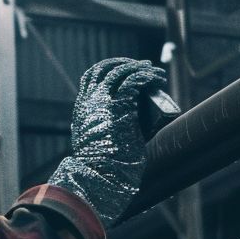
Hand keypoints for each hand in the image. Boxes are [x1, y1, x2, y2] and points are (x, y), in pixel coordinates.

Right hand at [47, 58, 167, 224]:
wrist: (101, 175)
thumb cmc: (101, 167)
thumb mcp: (97, 143)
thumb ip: (103, 133)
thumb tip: (120, 133)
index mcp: (82, 108)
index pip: (91, 78)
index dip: (107, 69)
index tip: (123, 70)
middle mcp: (90, 101)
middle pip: (104, 69)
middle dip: (124, 63)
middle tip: (141, 66)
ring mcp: (103, 101)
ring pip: (121, 72)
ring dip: (140, 68)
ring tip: (155, 72)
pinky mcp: (119, 105)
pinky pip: (134, 80)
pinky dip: (147, 76)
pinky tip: (157, 77)